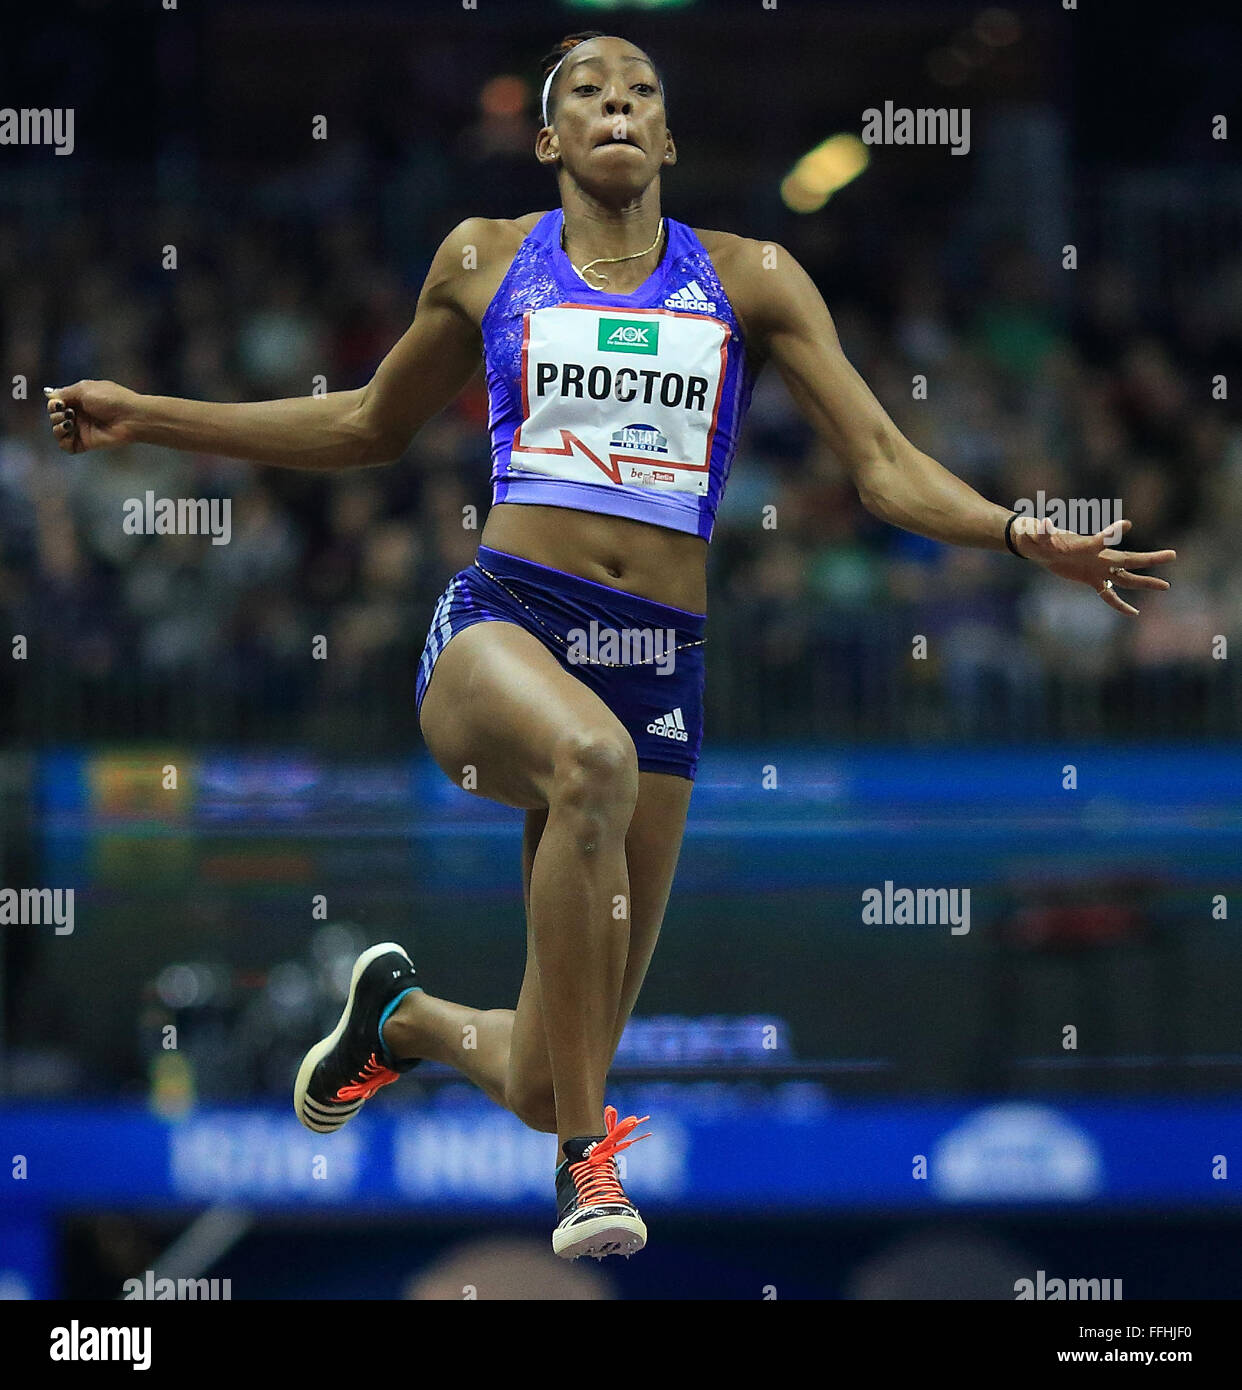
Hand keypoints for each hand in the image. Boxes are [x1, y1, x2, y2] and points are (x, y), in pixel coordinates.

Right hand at [44, 380, 139, 452]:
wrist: (131, 417)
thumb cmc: (111, 399)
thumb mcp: (84, 389)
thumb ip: (65, 393)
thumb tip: (49, 395)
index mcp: (80, 400)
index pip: (56, 403)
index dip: (53, 404)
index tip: (59, 403)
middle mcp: (79, 414)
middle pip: (54, 416)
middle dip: (55, 414)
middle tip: (68, 412)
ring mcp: (82, 429)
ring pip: (57, 431)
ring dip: (57, 426)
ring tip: (69, 422)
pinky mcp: (86, 443)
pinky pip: (66, 446)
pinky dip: (63, 440)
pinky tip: (70, 432)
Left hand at [1012, 515, 1175, 616]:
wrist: (1035, 545)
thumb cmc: (1036, 536)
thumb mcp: (1037, 534)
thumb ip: (1042, 532)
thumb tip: (1044, 524)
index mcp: (1086, 546)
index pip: (1102, 541)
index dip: (1112, 534)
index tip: (1127, 525)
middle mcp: (1098, 557)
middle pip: (1128, 560)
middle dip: (1149, 559)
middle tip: (1173, 554)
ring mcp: (1097, 569)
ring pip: (1126, 578)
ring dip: (1145, 582)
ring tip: (1167, 585)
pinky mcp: (1091, 580)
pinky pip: (1108, 595)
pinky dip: (1119, 605)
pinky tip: (1134, 613)